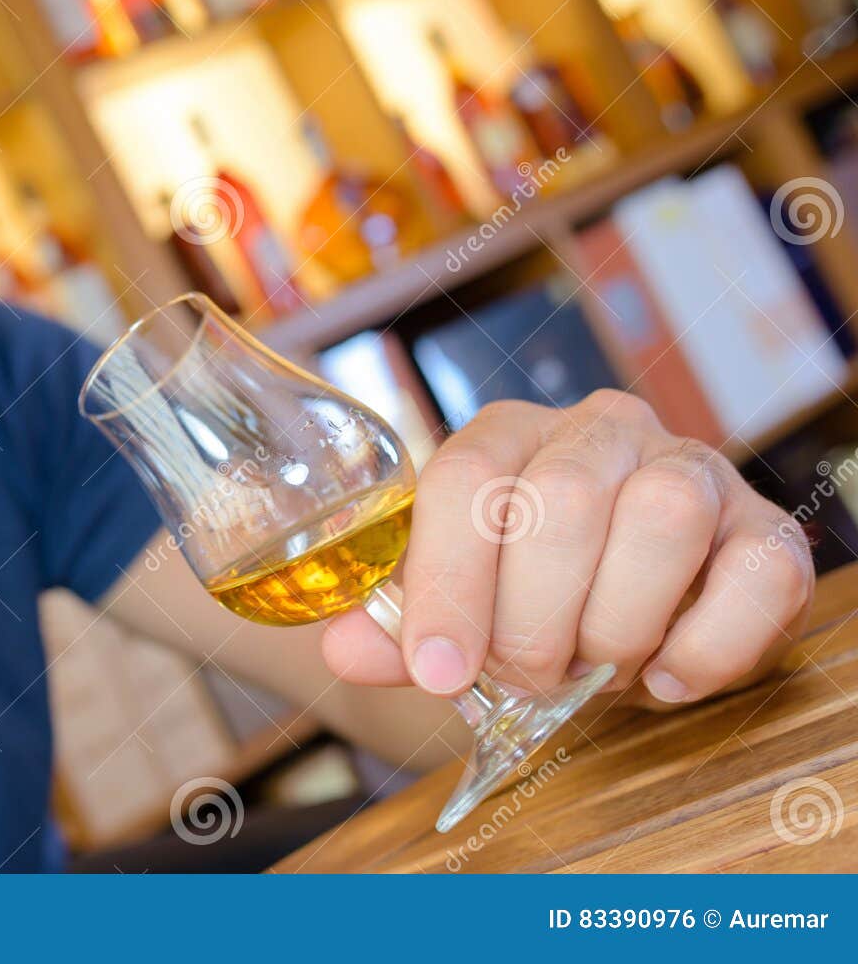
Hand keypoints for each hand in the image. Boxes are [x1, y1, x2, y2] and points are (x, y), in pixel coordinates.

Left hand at [319, 390, 814, 708]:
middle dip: (532, 619)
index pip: (466, 477)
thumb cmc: (532, 602)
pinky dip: (706, 646)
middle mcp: (600, 431)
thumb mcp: (458, 610)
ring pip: (660, 518)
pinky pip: (758, 575)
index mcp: (507, 433)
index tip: (439, 671)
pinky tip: (665, 675)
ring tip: (596, 668)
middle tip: (526, 679)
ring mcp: (692, 469)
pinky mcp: (766, 529)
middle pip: (559, 499)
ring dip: (616, 625)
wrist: (633, 615)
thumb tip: (345, 650)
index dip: (448, 582)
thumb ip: (398, 627)